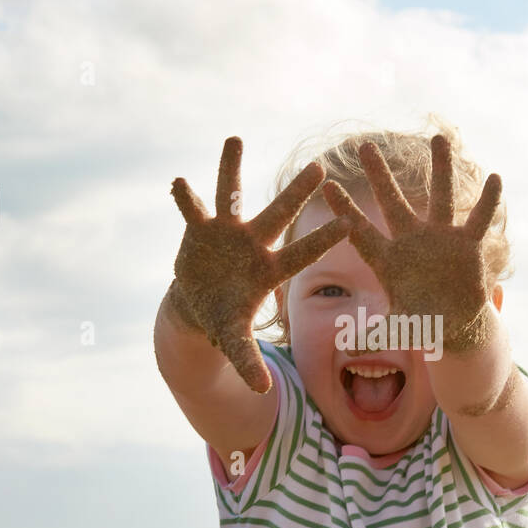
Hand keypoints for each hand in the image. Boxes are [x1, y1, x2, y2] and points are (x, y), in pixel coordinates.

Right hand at [168, 137, 349, 392]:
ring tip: (235, 138)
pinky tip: (178, 182)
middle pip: (278, 215)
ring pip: (231, 195)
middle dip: (297, 193)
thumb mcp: (235, 340)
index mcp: (270, 270)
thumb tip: (262, 390)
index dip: (324, 239)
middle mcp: (253, 244)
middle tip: (321, 168)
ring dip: (232, 168)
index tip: (349, 221)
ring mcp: (226, 233)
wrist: (198, 305)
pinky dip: (184, 196)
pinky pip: (191, 208)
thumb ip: (248, 360)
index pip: (303, 252)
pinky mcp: (199, 229)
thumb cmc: (225, 319)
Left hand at [320, 134, 501, 352]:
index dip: (344, 211)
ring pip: (440, 197)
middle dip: (379, 176)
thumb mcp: (401, 329)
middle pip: (392, 203)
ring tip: (439, 139)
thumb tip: (355, 345)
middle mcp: (411, 241)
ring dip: (440, 169)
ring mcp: (440, 239)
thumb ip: (381, 333)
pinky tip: (495, 178)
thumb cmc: (421, 323)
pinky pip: (479, 219)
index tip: (325, 187)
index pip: (361, 232)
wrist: (453, 323)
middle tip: (364, 146)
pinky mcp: (467, 245)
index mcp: (388, 260)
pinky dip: (488, 201)